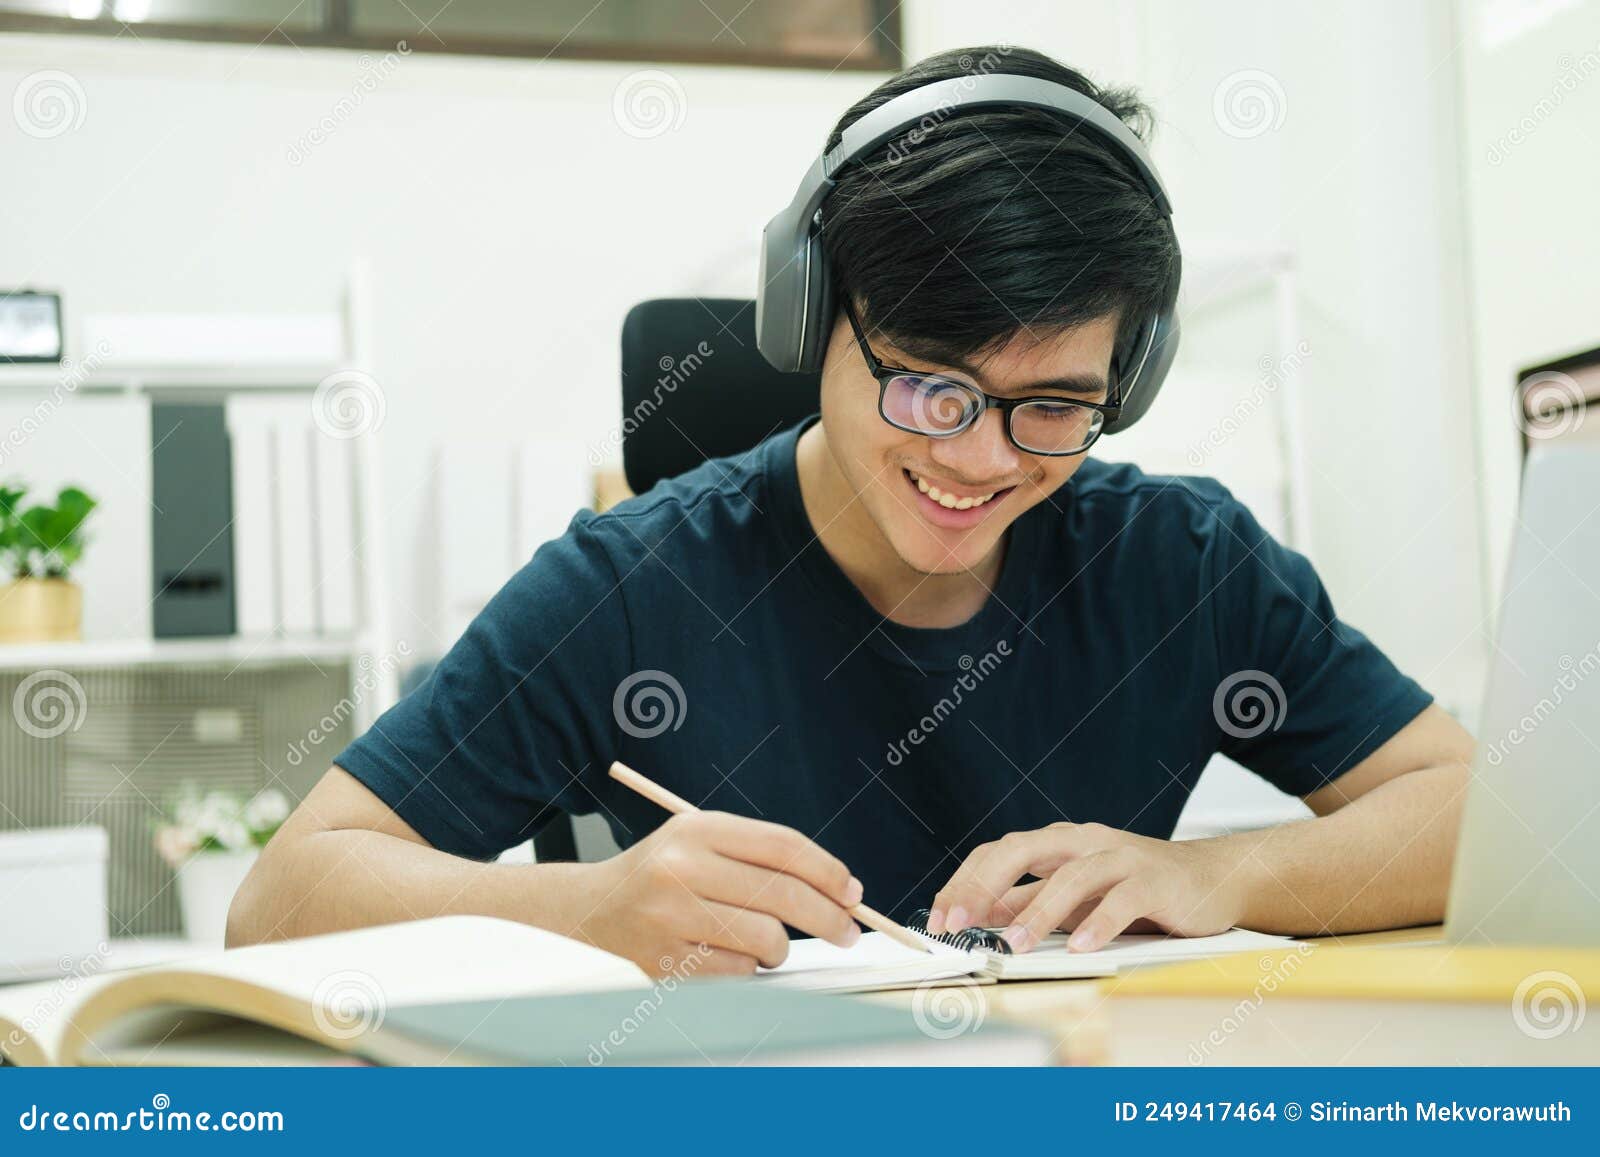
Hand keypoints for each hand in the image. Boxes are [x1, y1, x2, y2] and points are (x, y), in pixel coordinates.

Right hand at [569, 810, 863, 977]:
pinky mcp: (665, 960)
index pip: (783, 846)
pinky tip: (735, 955)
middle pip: (783, 893)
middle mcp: (681, 868)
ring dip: (781, 948)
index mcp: (698, 829)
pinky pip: (740, 971)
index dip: (829, 872)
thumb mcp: (706, 840)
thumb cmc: (667, 873)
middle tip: (847, 932)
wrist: (596, 908)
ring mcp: (670, 916)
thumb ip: (766, 856)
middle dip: (830, 918)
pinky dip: (750, 968)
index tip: (851, 893)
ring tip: (769, 944)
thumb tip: (842, 891)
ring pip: (767, 938)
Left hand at [928, 822, 1250, 952]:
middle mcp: (1083, 842)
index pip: (998, 853)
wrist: (1213, 878)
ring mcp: (1120, 856)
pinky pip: (1122, 898)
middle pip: (1021, 849)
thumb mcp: (1076, 896)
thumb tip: (981, 917)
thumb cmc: (1138, 887)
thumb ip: (1031, 902)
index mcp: (1057, 844)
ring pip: (1071, 877)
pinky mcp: (1155, 879)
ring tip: (1015, 944)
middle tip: (959, 922)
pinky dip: (1100, 923)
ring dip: (1039, 913)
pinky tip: (1082, 947)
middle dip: (984, 886)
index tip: (939, 918)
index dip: (965, 882)